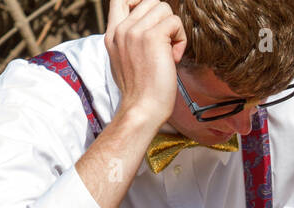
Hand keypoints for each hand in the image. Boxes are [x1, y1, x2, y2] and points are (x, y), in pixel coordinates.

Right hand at [104, 0, 186, 128]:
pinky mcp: (152, 37)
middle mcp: (121, 30)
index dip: (140, 2)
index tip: (153, 23)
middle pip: (151, 2)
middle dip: (164, 21)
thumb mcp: (125, 61)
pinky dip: (181, 39)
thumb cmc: (140, 93)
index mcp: (112, 34)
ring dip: (174, 30)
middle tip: (164, 46)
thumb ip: (130, 41)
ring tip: (169, 53)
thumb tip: (148, 29)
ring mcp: (135, 32)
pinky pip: (175, 22)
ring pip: (164, 8)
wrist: (142, 110)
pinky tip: (173, 59)